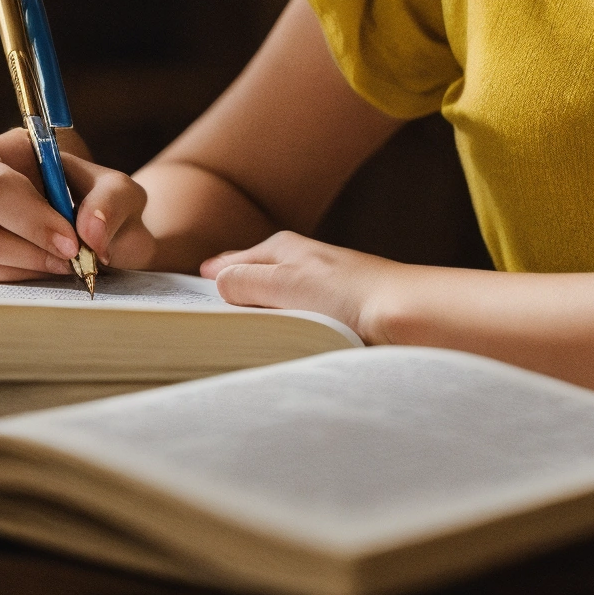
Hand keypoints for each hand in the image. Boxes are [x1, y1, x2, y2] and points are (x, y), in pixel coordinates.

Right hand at [0, 131, 158, 281]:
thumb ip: (110, 200)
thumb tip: (89, 233)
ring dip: (28, 267)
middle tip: (72, 259)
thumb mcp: (116, 189)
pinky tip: (46, 269)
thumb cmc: (94, 199)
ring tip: (66, 263)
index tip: (72, 241)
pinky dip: (20, 280)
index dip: (26, 217)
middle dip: (26, 247)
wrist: (89, 231)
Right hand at [200, 232, 411, 341]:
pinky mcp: (336, 314)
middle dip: (233, 297)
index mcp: (282, 247)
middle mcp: (300, 263)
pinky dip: (285, 332)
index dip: (213, 277)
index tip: (190, 293)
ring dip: (260, 319)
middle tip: (206, 318)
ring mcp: (318, 289)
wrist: (403, 312)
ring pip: (276, 304)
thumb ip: (244, 281)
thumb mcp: (282, 282)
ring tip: (238, 339)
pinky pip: (298, 322)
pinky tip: (281, 347)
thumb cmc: (346, 293)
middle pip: (255, 281)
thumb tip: (218, 283)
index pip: (234, 261)